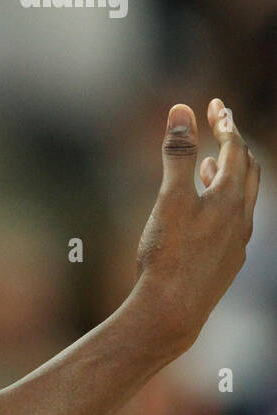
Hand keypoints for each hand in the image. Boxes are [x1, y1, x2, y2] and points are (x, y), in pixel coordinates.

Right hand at [134, 99, 259, 351]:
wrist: (173, 310)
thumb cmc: (168, 255)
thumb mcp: (169, 198)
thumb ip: (176, 153)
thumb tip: (182, 110)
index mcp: (227, 198)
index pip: (234, 149)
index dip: (225, 123)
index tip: (215, 104)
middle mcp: (240, 216)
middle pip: (246, 169)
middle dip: (234, 142)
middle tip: (219, 123)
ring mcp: (237, 240)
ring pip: (243, 196)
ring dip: (230, 172)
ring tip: (210, 161)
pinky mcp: (228, 259)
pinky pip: (235, 219)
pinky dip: (224, 200)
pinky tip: (205, 208)